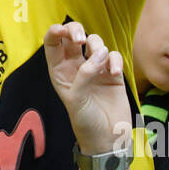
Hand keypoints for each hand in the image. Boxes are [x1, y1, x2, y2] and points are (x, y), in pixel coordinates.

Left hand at [44, 22, 132, 155]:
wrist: (108, 138)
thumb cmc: (85, 121)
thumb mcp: (76, 99)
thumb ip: (84, 75)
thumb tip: (99, 54)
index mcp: (59, 70)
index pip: (53, 43)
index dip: (56, 32)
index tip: (63, 31)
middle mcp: (76, 66)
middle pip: (74, 35)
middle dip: (76, 31)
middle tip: (81, 40)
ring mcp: (95, 68)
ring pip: (95, 42)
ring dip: (98, 47)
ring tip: (101, 64)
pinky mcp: (113, 73)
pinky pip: (114, 55)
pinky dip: (115, 60)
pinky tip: (114, 73)